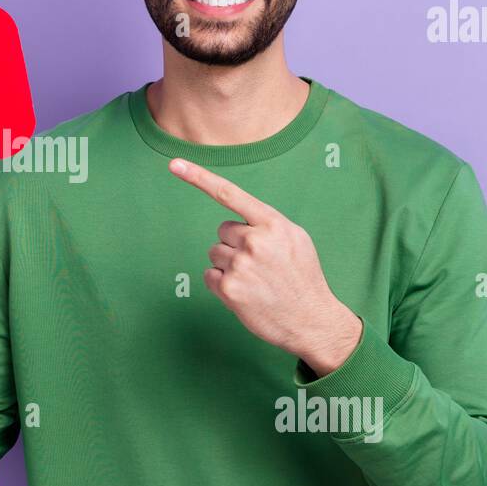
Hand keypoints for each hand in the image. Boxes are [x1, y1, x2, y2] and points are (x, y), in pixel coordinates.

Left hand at [168, 157, 361, 376]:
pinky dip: (221, 284)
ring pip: (214, 253)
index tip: (174, 164)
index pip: (229, 194)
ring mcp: (240, 265)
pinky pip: (209, 276)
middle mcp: (254, 241)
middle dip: (235, 244)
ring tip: (255, 280)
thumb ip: (267, 224)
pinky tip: (244, 293)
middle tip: (259, 264)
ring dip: (229, 265)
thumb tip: (241, 221)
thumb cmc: (302, 278)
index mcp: (272, 224)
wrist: (312, 320)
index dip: (199, 177)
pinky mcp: (228, 289)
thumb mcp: (296, 239)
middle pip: (222, 231)